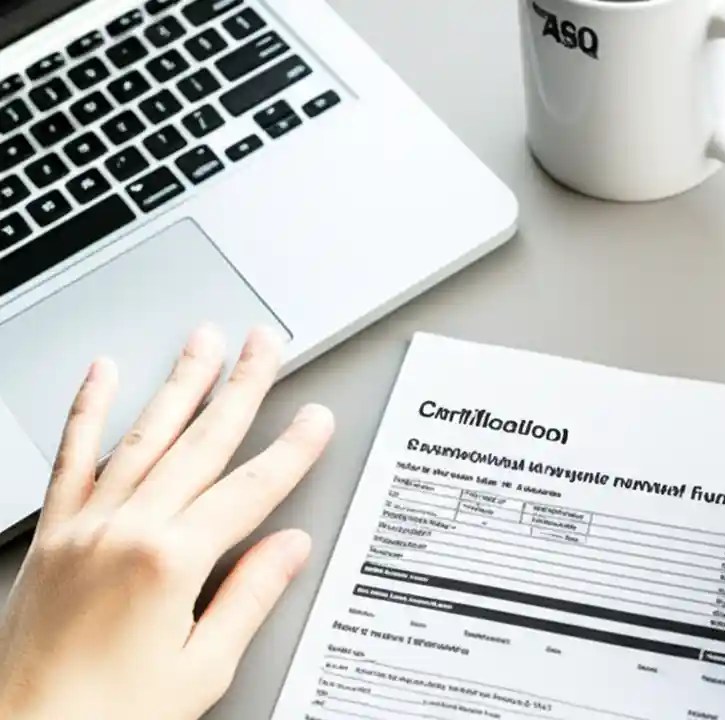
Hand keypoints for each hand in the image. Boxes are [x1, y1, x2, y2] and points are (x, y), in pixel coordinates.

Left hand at [0, 326, 333, 719]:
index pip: (250, 490)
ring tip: (205, 343)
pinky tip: (102, 375)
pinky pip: (72, 457)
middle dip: (241, 389)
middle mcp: (126, 531)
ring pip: (144, 436)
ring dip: (180, 384)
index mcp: (171, 563)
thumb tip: (288, 549)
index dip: (291, 451)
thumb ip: (249, 597)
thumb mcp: (204, 668)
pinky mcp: (53, 534)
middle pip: (201, 444)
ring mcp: (85, 526)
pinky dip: (87, 410)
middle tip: (266, 347)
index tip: (315, 420)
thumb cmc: (110, 716)